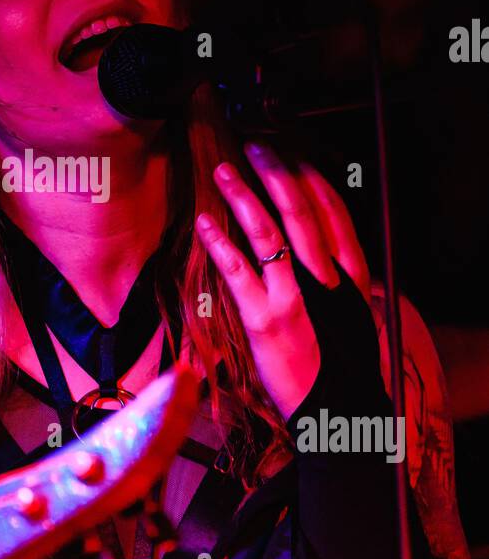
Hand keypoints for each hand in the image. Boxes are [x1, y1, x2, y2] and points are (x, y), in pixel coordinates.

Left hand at [196, 142, 371, 421]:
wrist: (337, 412)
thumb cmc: (340, 366)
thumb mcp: (352, 318)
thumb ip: (339, 282)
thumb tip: (324, 252)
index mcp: (349, 277)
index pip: (334, 214)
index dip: (312, 180)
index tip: (293, 154)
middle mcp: (325, 281)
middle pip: (301, 213)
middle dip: (278, 174)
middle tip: (257, 146)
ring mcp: (293, 298)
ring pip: (268, 234)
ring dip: (244, 197)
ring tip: (224, 172)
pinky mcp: (264, 319)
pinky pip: (238, 271)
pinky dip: (220, 242)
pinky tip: (205, 222)